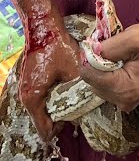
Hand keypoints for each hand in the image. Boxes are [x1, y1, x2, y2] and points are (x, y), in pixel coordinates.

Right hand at [19, 20, 79, 139]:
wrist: (44, 28)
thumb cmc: (58, 48)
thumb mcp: (75, 71)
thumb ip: (79, 90)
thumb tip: (89, 103)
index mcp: (34, 99)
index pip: (44, 127)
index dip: (59, 132)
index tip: (75, 130)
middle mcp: (27, 97)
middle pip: (44, 119)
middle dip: (61, 120)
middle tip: (80, 118)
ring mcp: (27, 89)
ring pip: (44, 108)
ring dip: (58, 109)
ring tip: (77, 108)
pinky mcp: (32, 82)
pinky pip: (43, 98)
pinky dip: (55, 100)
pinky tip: (69, 96)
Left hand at [77, 23, 138, 112]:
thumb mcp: (134, 36)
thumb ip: (109, 46)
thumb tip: (88, 52)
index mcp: (124, 88)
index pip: (89, 74)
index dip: (91, 56)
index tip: (103, 45)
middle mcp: (122, 100)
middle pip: (91, 81)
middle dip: (97, 63)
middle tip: (114, 50)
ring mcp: (123, 102)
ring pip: (95, 84)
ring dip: (101, 69)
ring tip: (119, 58)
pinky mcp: (123, 100)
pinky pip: (103, 86)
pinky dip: (106, 75)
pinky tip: (120, 67)